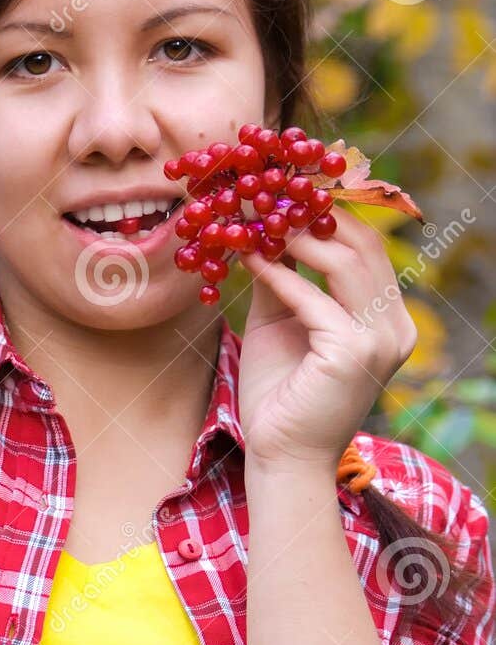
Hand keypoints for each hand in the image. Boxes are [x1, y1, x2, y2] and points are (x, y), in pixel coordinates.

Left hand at [235, 206, 417, 473]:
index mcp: (387, 319)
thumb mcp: (282, 322)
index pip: (367, 248)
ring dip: (296, 234)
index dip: (328, 212)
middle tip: (269, 191)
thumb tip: (263, 225)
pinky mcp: (354, 353)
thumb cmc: (280, 394)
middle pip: (363, 246)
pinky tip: (247, 258)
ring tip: (256, 217)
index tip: (285, 188)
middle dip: (315, 213)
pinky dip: (278, 274)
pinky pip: (313, 298)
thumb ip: (283, 277)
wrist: (281, 456)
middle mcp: (396, 327)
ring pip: (345, 263)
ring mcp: (382, 340)